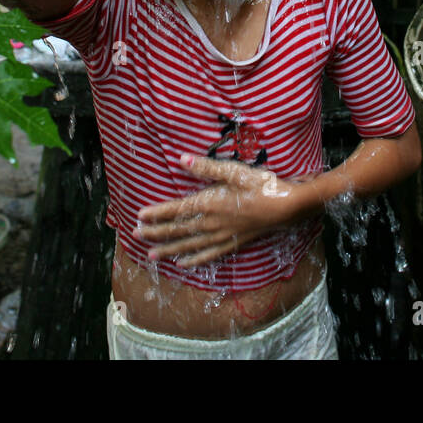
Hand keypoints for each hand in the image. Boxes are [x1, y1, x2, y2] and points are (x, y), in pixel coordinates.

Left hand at [132, 154, 301, 266]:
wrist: (286, 207)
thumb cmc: (261, 185)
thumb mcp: (235, 171)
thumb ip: (207, 168)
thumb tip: (182, 159)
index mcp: (210, 203)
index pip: (176, 210)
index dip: (157, 213)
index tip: (139, 216)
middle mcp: (212, 223)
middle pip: (178, 229)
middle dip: (156, 232)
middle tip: (136, 235)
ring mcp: (221, 236)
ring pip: (189, 245)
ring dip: (169, 249)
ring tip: (151, 254)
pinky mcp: (232, 243)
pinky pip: (208, 255)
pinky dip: (194, 260)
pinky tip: (183, 264)